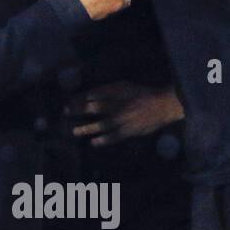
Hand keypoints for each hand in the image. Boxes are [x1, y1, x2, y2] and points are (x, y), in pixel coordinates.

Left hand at [69, 82, 183, 145]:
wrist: (163, 104)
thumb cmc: (143, 94)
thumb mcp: (125, 86)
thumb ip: (109, 91)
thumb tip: (90, 96)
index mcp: (117, 91)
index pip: (94, 94)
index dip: (80, 98)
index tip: (69, 101)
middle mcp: (119, 104)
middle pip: (94, 107)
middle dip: (78, 110)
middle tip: (66, 112)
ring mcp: (123, 118)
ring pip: (101, 124)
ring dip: (87, 128)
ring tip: (74, 131)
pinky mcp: (129, 130)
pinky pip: (114, 136)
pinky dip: (103, 140)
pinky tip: (93, 143)